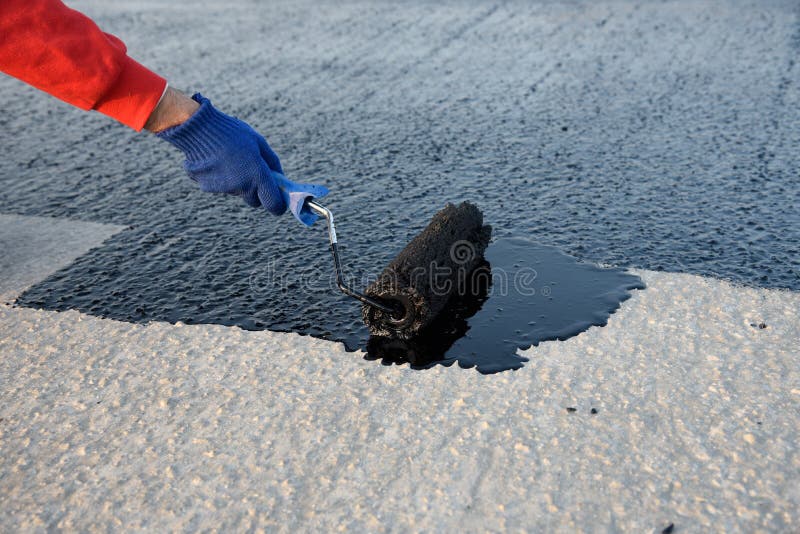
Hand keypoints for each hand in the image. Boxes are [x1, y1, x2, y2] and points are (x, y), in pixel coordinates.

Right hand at [155, 92, 286, 214]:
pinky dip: (222, 179)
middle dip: (256, 191)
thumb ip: (272, 163)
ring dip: (238, 182)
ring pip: (237, 192)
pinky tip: (217, 161)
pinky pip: (221, 187)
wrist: (198, 128)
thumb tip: (280, 178)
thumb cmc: (233, 133)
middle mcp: (241, 186)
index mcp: (257, 175)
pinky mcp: (208, 188)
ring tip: (230, 160)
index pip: (273, 204)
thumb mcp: (259, 142)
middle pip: (254, 201)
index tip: (278, 200)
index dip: (277, 205)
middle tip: (252, 172)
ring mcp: (224, 189)